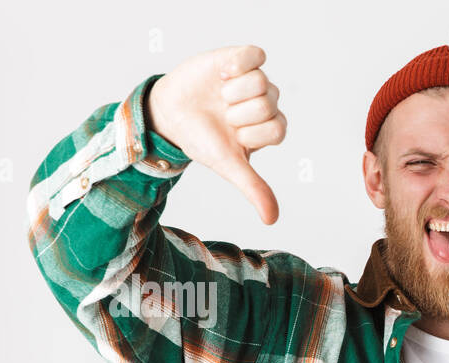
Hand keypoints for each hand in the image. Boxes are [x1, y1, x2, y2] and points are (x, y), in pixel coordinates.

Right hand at [147, 45, 285, 223]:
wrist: (170, 114)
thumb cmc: (201, 140)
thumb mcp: (227, 165)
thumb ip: (253, 188)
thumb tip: (272, 220)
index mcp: (269, 129)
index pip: (278, 129)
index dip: (251, 132)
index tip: (233, 134)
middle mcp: (267, 105)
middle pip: (269, 104)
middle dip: (239, 112)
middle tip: (223, 114)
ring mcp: (255, 81)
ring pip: (262, 81)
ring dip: (234, 92)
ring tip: (219, 96)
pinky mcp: (241, 59)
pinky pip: (256, 54)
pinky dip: (238, 64)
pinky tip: (222, 74)